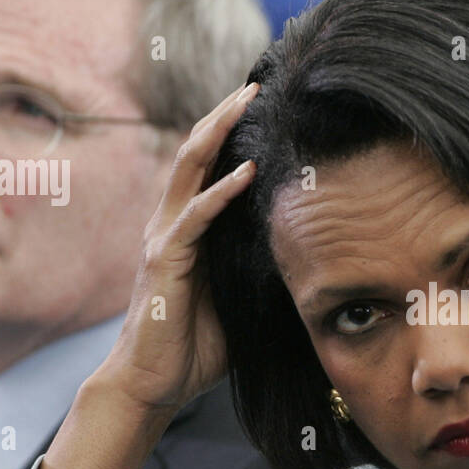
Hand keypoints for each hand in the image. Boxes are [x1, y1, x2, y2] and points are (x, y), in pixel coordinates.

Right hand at [98, 81, 258, 414]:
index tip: (266, 106)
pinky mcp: (166, 261)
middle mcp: (172, 223)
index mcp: (189, 229)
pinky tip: (246, 171)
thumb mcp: (243, 299)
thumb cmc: (197, 348)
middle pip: (196, 152)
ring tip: (245, 102)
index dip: (233, 134)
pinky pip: (195, 217)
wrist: (153, 384)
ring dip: (218, 133)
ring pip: (189, 169)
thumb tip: (315, 260)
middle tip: (256, 84)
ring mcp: (165, 239)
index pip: (210, 167)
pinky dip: (220, 191)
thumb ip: (266, 271)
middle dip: (225, 115)